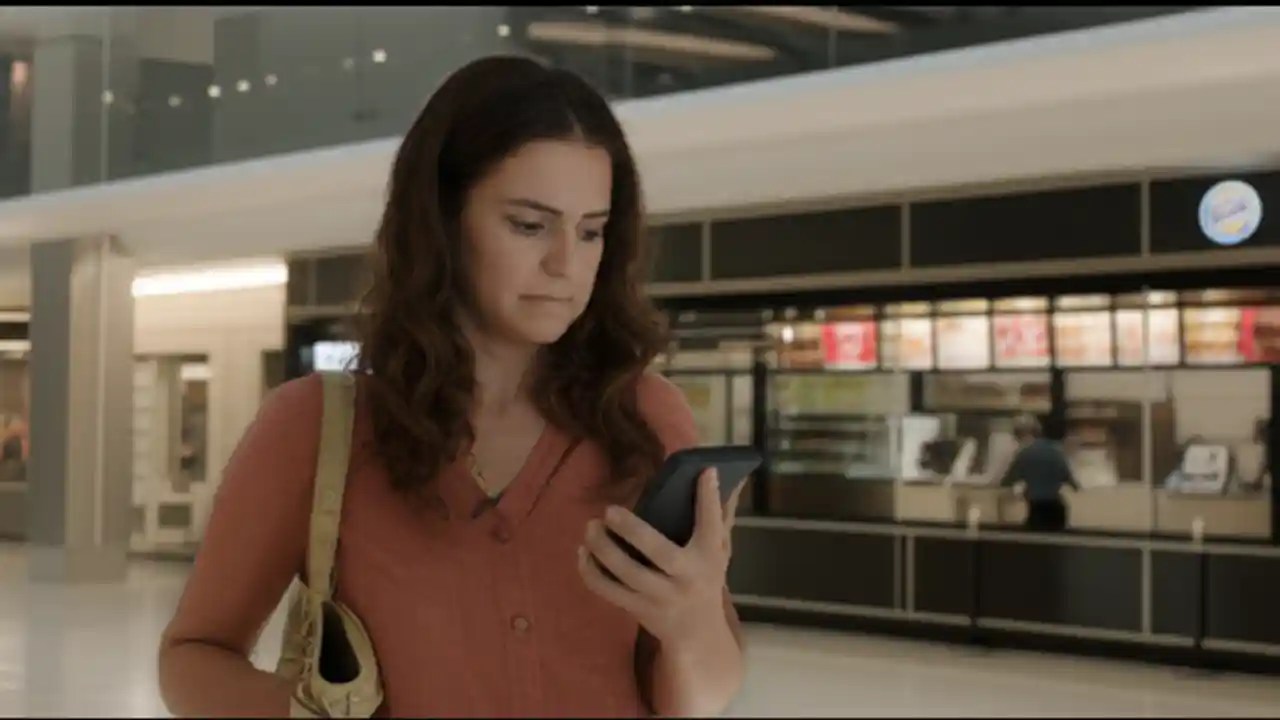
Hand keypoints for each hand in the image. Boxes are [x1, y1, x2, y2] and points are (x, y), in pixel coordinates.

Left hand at [578, 468, 744, 644]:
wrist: (699, 635)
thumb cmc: (707, 580)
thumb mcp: (719, 551)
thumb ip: (718, 515)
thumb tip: (712, 473)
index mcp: (708, 558)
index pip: (711, 524)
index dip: (708, 498)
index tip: (704, 471)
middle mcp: (685, 578)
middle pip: (657, 552)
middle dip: (632, 529)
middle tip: (609, 510)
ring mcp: (659, 597)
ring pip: (625, 573)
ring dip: (602, 549)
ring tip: (590, 527)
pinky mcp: (637, 609)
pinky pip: (607, 591)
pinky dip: (590, 572)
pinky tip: (583, 552)